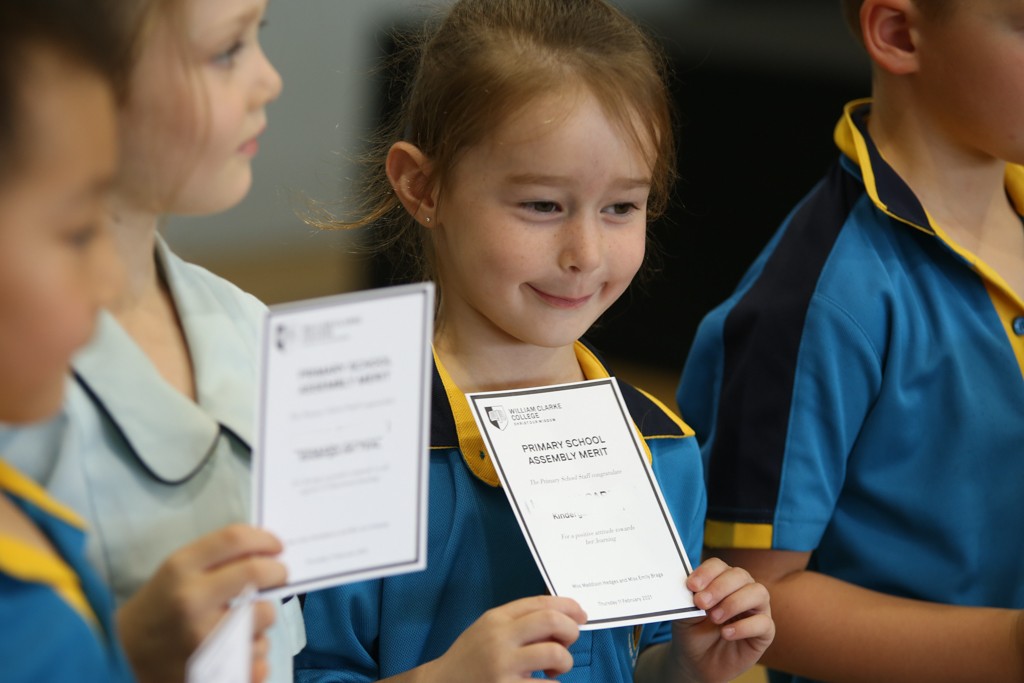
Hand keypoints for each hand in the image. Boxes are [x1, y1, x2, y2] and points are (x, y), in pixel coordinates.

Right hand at [116, 524, 287, 682]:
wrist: (121, 656)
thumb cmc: (158, 608)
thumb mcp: (176, 572)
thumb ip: (216, 559)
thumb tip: (268, 551)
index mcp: (180, 568)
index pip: (235, 539)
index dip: (265, 539)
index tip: (276, 547)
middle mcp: (191, 600)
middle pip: (258, 572)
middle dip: (278, 572)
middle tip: (279, 576)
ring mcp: (202, 637)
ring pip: (265, 616)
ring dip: (266, 616)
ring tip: (248, 619)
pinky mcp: (211, 670)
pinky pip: (259, 656)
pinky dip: (258, 651)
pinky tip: (243, 647)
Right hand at [417, 595, 586, 682]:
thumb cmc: (471, 658)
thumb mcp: (489, 629)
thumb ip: (519, 621)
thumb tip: (562, 617)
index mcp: (497, 619)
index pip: (541, 603)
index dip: (568, 606)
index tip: (581, 615)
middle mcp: (499, 638)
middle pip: (551, 621)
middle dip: (571, 630)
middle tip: (569, 642)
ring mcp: (503, 666)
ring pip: (555, 654)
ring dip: (565, 662)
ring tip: (555, 669)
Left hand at [672, 557, 773, 682]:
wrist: (697, 663)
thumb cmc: (693, 633)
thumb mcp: (684, 616)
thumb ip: (688, 601)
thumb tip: (692, 590)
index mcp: (721, 580)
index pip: (719, 566)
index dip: (707, 572)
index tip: (692, 586)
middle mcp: (742, 590)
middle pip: (740, 575)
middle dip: (720, 587)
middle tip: (702, 603)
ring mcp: (756, 610)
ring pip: (758, 592)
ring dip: (734, 603)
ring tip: (715, 618)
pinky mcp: (764, 632)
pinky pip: (763, 622)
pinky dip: (744, 627)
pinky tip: (726, 634)